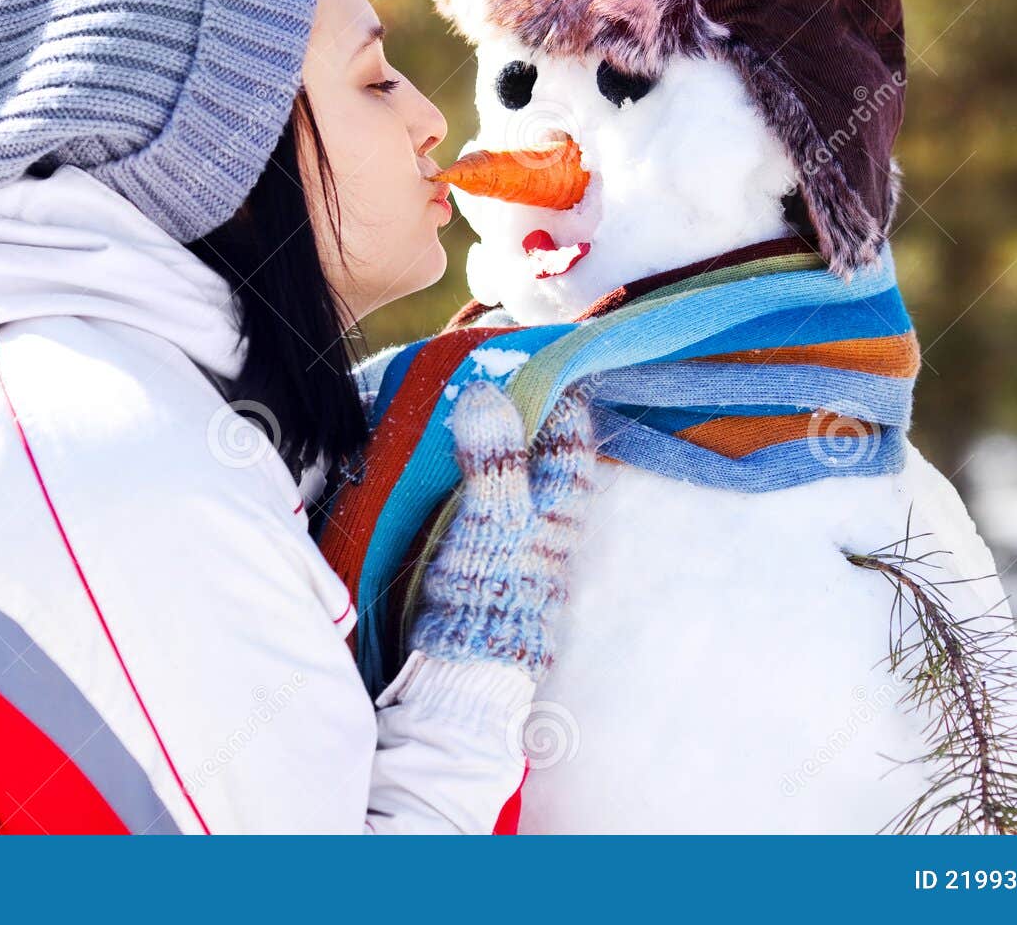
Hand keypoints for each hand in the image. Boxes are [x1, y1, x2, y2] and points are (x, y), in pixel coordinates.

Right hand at [409, 380, 594, 680]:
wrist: (470, 656)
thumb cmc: (494, 586)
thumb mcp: (494, 516)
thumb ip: (492, 458)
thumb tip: (484, 392)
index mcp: (562, 498)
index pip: (571, 430)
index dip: (557, 392)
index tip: (528, 360)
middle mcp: (548, 509)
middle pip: (543, 445)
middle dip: (520, 409)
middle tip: (486, 372)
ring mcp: (519, 526)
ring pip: (515, 465)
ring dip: (492, 434)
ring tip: (461, 399)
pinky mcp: (490, 542)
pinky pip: (486, 487)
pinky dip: (470, 462)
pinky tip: (445, 450)